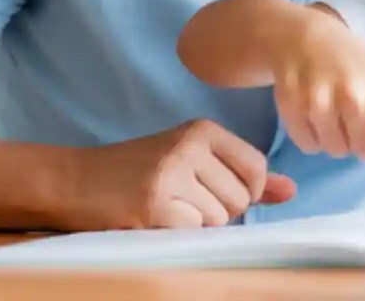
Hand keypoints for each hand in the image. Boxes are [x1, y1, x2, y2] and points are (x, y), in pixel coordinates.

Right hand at [57, 118, 295, 229]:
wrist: (73, 181)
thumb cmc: (139, 173)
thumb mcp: (193, 162)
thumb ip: (244, 176)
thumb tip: (291, 191)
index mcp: (203, 129)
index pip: (256, 169)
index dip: (243, 192)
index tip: (211, 191)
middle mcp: (189, 145)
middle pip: (240, 199)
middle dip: (216, 212)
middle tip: (179, 200)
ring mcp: (170, 173)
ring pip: (219, 219)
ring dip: (196, 225)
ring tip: (165, 208)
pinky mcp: (153, 203)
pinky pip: (193, 232)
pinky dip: (177, 234)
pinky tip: (153, 220)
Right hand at [274, 10, 364, 217]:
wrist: (306, 36)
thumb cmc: (355, 66)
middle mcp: (359, 95)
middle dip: (360, 138)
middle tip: (353, 109)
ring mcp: (324, 98)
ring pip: (336, 151)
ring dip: (335, 136)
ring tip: (332, 105)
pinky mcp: (294, 103)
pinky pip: (308, 145)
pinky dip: (310, 134)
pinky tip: (311, 107)